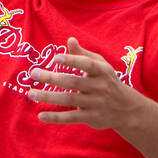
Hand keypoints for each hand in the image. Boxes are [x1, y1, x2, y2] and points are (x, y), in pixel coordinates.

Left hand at [28, 36, 142, 129]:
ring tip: (31, 93)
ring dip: (49, 97)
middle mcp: (99, 87)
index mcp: (101, 71)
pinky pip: (71, 118)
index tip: (56, 57)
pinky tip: (41, 115)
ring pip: (69, 99)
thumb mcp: (100, 66)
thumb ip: (83, 55)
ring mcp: (95, 103)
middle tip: (33, 73)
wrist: (126, 109)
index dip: (72, 60)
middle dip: (52, 77)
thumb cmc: (107, 81)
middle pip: (73, 82)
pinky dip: (56, 117)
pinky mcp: (90, 117)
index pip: (87, 64)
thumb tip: (70, 40)